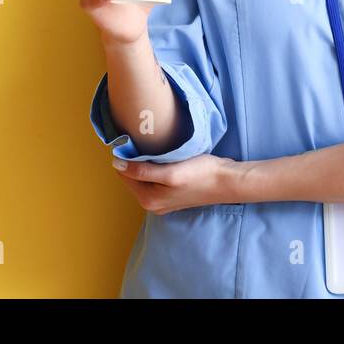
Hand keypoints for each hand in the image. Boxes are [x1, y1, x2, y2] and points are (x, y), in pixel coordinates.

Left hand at [111, 153, 245, 214]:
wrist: (227, 181)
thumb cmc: (200, 175)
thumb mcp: (169, 173)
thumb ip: (141, 171)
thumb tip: (116, 164)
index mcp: (148, 200)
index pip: (124, 174)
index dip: (126, 156)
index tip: (133, 139)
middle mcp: (153, 203)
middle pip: (133, 176)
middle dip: (136, 159)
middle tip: (145, 140)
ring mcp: (163, 200)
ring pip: (144, 176)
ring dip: (146, 162)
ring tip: (154, 146)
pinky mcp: (173, 193)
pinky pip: (156, 178)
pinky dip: (156, 166)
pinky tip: (164, 157)